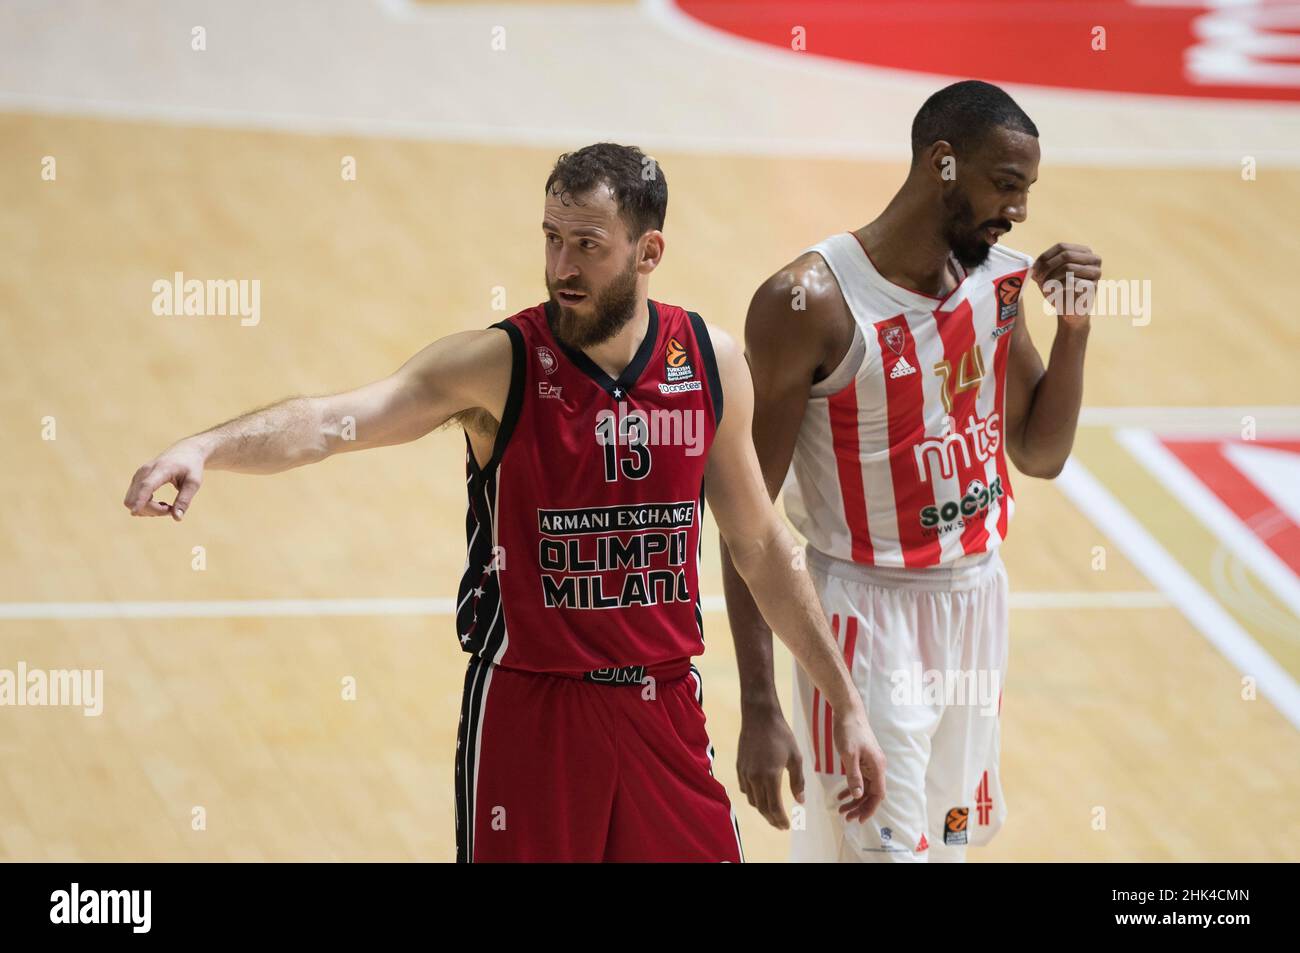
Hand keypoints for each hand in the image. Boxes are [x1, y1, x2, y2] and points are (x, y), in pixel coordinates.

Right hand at [123, 440, 206, 520]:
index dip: (140, 500)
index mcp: (162, 469)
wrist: (186, 451)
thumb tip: (177, 518)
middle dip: (152, 511)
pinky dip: (145, 506)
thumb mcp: (194, 483)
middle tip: (171, 509)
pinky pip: (133, 499)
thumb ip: (184, 500)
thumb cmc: (191, 467)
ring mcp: (138, 475)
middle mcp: (145, 471)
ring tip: (167, 506)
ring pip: (132, 500)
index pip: (147, 486)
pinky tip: (160, 503)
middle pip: (136, 498)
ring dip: (149, 510)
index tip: (134, 512)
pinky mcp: (137, 480)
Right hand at [736, 706, 804, 829]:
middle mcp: (755, 778)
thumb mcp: (795, 757)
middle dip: (772, 819)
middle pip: (762, 807)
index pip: (774, 807)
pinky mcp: (739, 767)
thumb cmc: (781, 735)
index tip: (787, 826)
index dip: (780, 820)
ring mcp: (745, 773)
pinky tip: (761, 796)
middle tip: (781, 825)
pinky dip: (753, 797)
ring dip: (762, 810)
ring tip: (772, 813)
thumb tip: (800, 801)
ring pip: (752, 800)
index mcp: (770, 776)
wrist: (759, 717)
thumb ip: (798, 781)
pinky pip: (745, 789)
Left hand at [831, 706, 886, 822]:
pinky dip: (851, 788)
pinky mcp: (862, 759)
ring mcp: (870, 763)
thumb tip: (858, 795)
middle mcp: (876, 767)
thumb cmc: (849, 730)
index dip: (870, 809)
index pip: (878, 794)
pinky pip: (859, 779)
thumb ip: (853, 775)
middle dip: (859, 807)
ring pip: (865, 788)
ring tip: (841, 810)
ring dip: (854, 800)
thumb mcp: (848, 754)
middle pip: (871, 794)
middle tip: (845, 817)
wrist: (847, 711)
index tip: (860, 820)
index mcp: (877, 766)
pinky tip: (841, 795)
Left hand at [1031, 242, 1101, 325]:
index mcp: (1084, 252)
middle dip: (1048, 267)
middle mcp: (1093, 259)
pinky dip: (1058, 287)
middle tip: (1038, 279)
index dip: (1045, 257)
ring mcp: (1096, 272)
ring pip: (1068, 267)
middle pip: (1065, 255)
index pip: (1061, 247)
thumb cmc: (1059, 291)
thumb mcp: (1049, 274)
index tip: (1033, 270)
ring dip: (1052, 278)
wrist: (1071, 312)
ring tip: (1046, 288)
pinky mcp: (1093, 286)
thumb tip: (1033, 264)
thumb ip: (1044, 264)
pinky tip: (1054, 294)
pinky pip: (1071, 281)